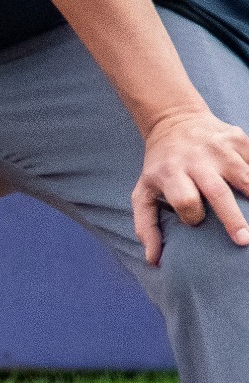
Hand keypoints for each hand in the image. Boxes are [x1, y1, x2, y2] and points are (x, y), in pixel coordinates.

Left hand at [132, 109, 248, 264]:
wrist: (175, 122)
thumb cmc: (159, 167)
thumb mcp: (143, 191)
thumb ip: (145, 225)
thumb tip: (153, 260)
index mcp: (170, 173)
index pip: (185, 200)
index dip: (191, 215)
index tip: (195, 220)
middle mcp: (196, 160)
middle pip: (217, 193)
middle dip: (232, 218)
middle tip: (243, 240)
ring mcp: (220, 148)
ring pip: (244, 176)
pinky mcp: (238, 139)